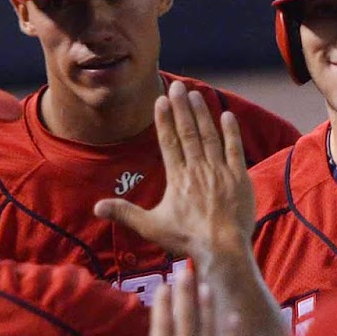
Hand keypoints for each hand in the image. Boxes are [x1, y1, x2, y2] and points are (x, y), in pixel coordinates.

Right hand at [88, 271, 253, 335]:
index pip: (161, 327)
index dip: (162, 305)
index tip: (164, 286)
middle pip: (185, 319)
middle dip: (184, 294)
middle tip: (185, 272)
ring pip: (207, 328)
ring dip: (206, 306)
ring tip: (206, 286)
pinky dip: (232, 332)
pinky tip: (233, 316)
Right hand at [93, 79, 255, 262]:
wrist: (222, 248)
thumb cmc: (186, 239)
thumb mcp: (151, 227)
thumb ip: (125, 213)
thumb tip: (97, 207)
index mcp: (177, 178)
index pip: (169, 142)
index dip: (164, 120)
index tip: (160, 100)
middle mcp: (198, 170)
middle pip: (188, 133)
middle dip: (182, 108)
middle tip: (177, 87)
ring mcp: (220, 172)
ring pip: (209, 137)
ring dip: (202, 114)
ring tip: (196, 95)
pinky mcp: (239, 178)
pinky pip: (234, 150)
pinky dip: (231, 132)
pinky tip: (227, 115)